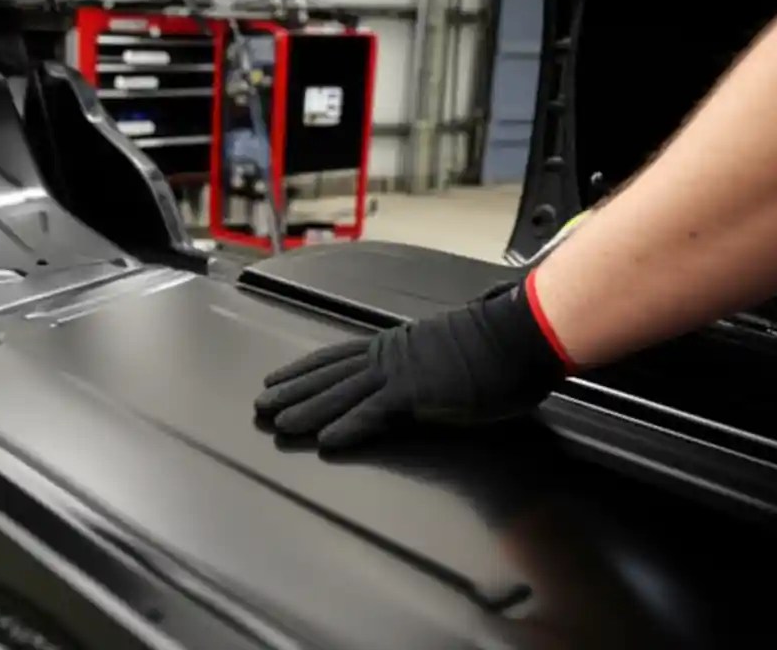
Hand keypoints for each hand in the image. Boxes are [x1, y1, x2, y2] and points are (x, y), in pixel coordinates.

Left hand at [254, 281, 566, 448]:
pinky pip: (373, 413)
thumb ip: (424, 363)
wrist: (516, 336)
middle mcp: (388, 356)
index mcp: (395, 345)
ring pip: (340, 393)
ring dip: (306, 409)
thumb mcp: (448, 352)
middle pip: (328, 375)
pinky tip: (324, 440)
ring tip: (276, 423)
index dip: (303, 369)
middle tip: (259, 404)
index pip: (337, 357)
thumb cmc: (494, 345)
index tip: (277, 377)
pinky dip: (347, 426)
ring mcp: (399, 374)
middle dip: (291, 390)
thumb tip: (420, 370)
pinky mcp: (414, 394)